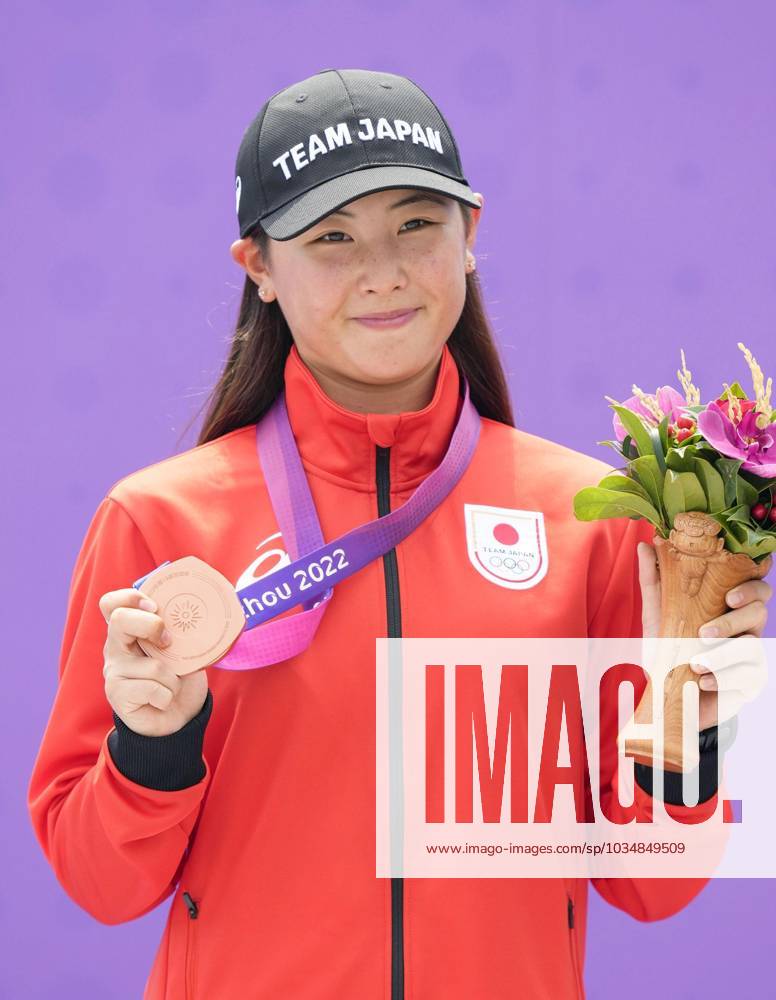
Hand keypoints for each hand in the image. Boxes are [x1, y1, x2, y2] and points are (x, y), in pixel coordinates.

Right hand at [100, 587, 209, 737]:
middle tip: (168, 642)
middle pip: (120, 619)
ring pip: (152, 665)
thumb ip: (179, 634)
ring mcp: (113, 671)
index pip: (112, 603)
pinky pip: (154, 689)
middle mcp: (115, 648)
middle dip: (152, 626)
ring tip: (171, 685)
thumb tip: (199, 620)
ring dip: (174, 678)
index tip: (155, 606)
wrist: (178, 717)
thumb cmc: (179, 677)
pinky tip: (162, 700)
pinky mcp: (117, 694)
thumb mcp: (182, 650)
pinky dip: (168, 696)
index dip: (129, 597)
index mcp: (128, 631)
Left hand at [637, 543, 771, 729]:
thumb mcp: (657, 615)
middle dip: (735, 619)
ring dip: (724, 653)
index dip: (751, 584)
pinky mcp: (750, 683)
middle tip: (706, 631)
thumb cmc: (668, 650)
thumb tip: (645, 544)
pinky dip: (723, 679)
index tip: (728, 594)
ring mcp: (752, 656)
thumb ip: (653, 581)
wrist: (668, 696)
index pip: (755, 586)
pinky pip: (748, 677)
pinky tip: (703, 681)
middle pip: (761, 611)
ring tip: (696, 660)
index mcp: (731, 606)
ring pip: (753, 646)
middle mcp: (747, 627)